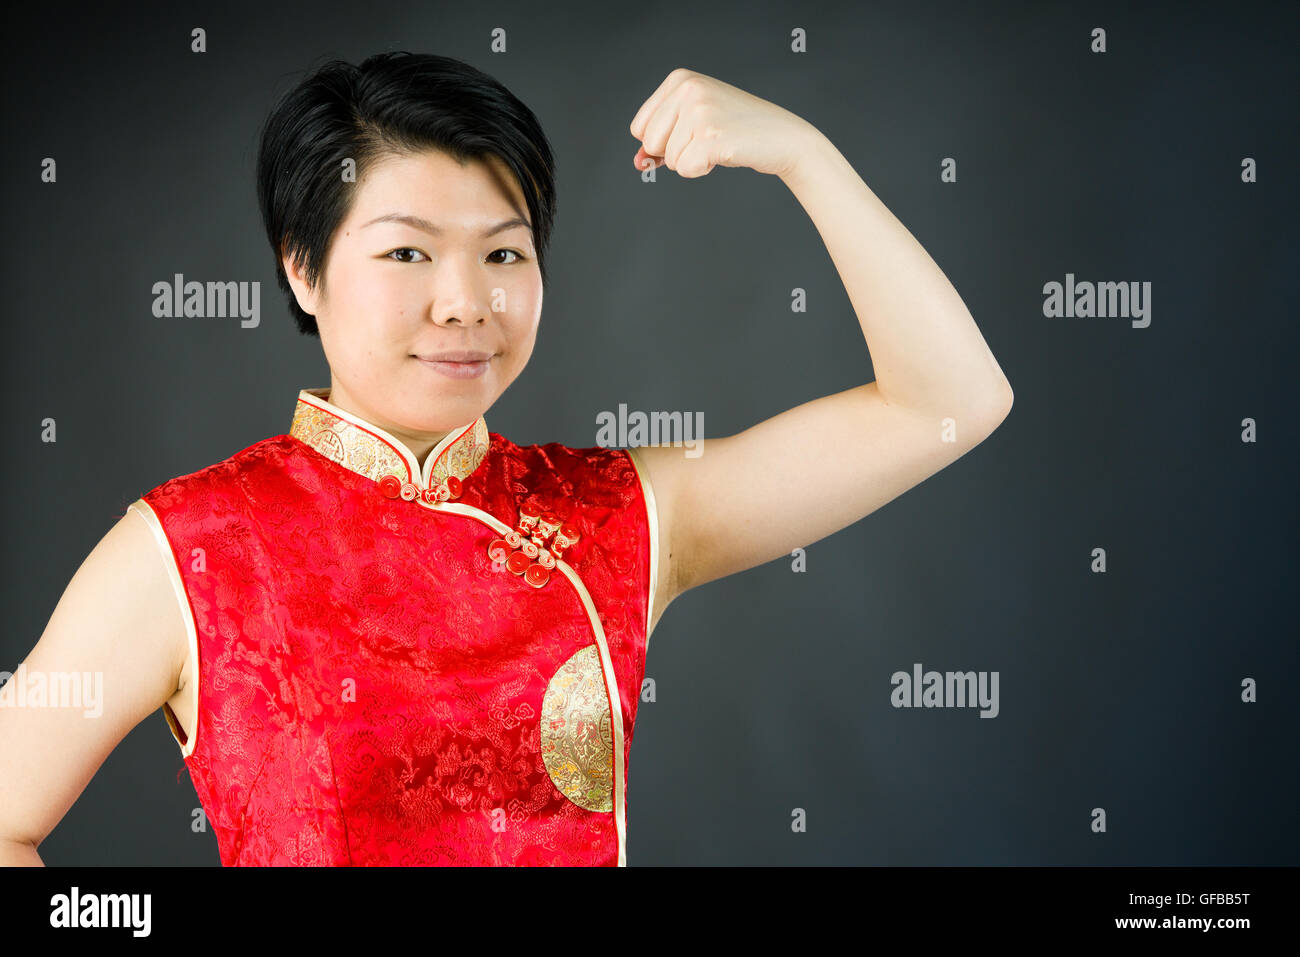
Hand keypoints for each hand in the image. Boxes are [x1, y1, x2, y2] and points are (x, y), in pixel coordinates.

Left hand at [629, 68, 815, 178]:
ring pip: (668, 160)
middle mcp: (688, 88)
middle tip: (707, 138)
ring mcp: (700, 111)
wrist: (783, 137)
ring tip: (719, 142)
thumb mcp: (692, 124)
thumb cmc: (737, 130)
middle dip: (675, 152)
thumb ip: (660, 141)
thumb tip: (639, 163)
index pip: (639, 127)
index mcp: (679, 78)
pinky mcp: (711, 136)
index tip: (690, 132)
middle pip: (649, 143)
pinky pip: (684, 169)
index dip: (661, 141)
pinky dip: (701, 170)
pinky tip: (724, 153)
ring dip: (692, 161)